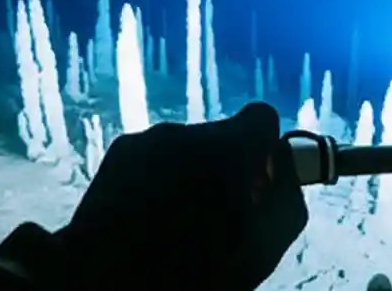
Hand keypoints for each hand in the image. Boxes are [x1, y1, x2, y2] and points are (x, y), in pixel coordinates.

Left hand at [57, 103, 307, 288]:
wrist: (104, 278)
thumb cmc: (192, 271)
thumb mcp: (262, 250)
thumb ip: (287, 198)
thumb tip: (285, 165)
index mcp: (230, 149)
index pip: (263, 117)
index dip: (265, 149)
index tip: (258, 182)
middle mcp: (189, 131)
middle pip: (225, 135)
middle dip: (227, 166)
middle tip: (217, 214)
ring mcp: (149, 138)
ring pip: (188, 147)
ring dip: (192, 174)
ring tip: (177, 222)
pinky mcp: (120, 151)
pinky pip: (156, 156)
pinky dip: (159, 179)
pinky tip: (148, 217)